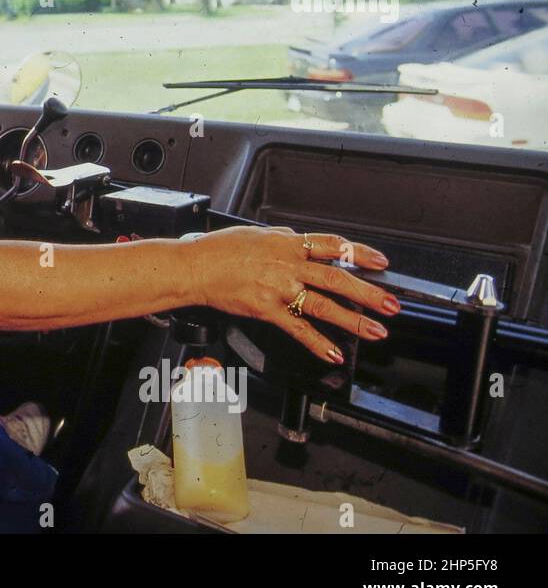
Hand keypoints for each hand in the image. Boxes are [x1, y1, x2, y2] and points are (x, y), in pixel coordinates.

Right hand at [181, 226, 399, 362]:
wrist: (195, 267)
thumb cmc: (220, 250)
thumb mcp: (258, 234)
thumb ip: (285, 241)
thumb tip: (304, 242)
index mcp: (287, 244)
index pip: (332, 245)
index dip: (360, 253)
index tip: (380, 262)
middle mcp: (287, 265)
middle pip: (336, 278)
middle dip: (368, 293)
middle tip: (391, 304)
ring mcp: (278, 289)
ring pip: (323, 305)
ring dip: (352, 320)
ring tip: (375, 331)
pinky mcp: (266, 309)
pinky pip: (296, 328)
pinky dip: (317, 342)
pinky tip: (332, 352)